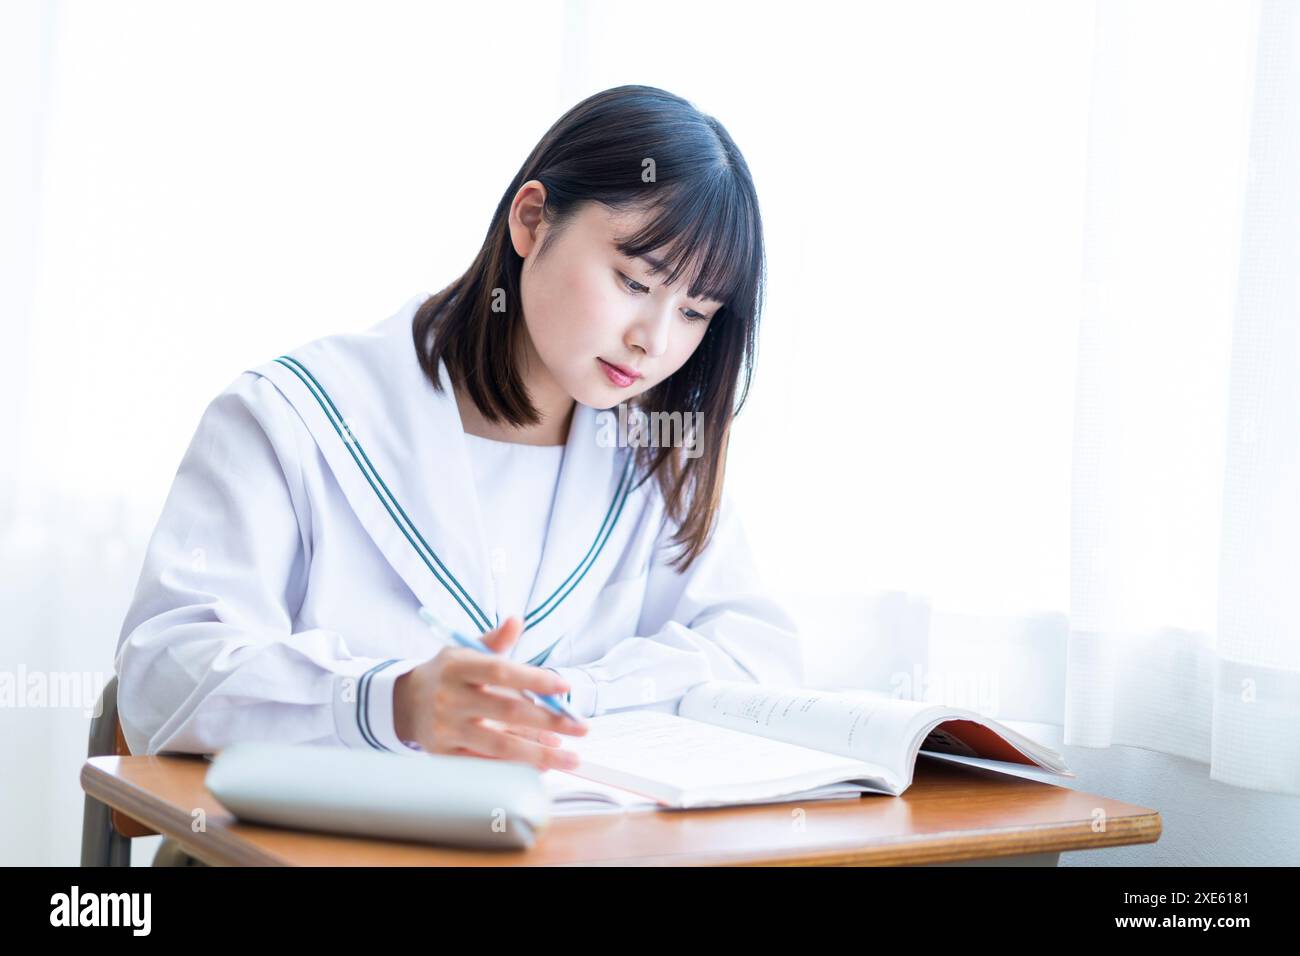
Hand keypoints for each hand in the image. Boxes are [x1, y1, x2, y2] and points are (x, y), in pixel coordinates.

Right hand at [392, 615, 586, 770]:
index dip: (534, 679)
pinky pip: (485, 765)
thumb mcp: (463, 650)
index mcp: (458, 667)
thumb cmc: (448, 673)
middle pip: (507, 712)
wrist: (405, 702)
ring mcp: (446, 730)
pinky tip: (542, 767)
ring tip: (569, 757)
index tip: (565, 687)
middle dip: (549, 722)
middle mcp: (450, 699)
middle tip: (581, 728)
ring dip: (539, 754)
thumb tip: (517, 621)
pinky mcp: (444, 755)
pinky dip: (515, 769)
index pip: (500, 672)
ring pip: (499, 746)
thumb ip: (494, 640)